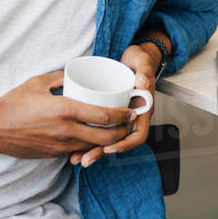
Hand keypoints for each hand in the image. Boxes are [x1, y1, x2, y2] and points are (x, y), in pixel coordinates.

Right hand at [0, 71, 136, 158]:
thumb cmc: (14, 102)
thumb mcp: (38, 82)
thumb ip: (60, 76)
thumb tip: (74, 72)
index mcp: (65, 109)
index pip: (103, 116)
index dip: (122, 115)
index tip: (130, 111)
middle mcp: (66, 130)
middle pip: (105, 137)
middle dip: (121, 133)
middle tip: (128, 125)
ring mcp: (59, 145)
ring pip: (93, 147)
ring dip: (106, 142)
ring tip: (114, 132)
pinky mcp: (53, 154)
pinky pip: (76, 151)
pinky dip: (87, 147)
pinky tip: (91, 139)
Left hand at [71, 44, 158, 168]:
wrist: (133, 59)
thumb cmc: (139, 61)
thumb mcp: (142, 62)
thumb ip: (144, 71)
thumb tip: (142, 82)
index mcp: (142, 110)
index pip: (137, 135)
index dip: (125, 144)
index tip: (110, 148)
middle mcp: (131, 117)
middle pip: (119, 142)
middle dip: (102, 152)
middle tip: (86, 160)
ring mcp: (119, 118)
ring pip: (107, 140)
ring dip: (92, 151)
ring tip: (76, 159)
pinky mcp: (108, 115)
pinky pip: (99, 131)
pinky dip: (87, 140)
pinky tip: (73, 146)